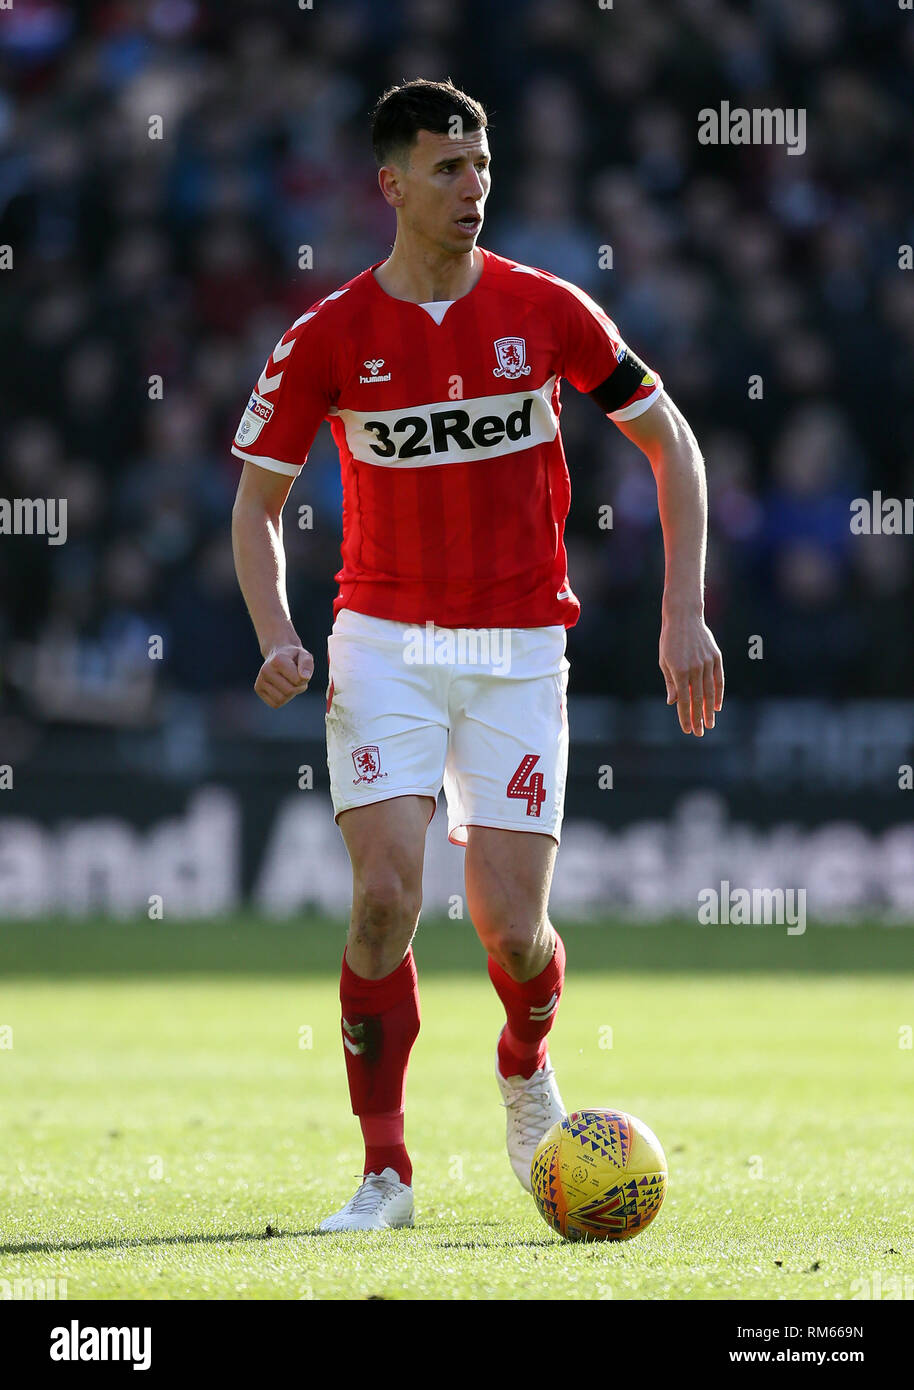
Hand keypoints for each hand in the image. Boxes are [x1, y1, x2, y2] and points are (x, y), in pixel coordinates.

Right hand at [254, 644, 313, 708]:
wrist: (277, 657)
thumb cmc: (294, 658)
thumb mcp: (305, 656)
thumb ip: (307, 664)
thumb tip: (304, 677)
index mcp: (278, 660)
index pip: (298, 681)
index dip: (304, 679)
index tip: (301, 672)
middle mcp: (266, 670)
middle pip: (289, 691)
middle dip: (298, 688)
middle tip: (296, 679)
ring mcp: (260, 680)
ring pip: (281, 699)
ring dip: (290, 694)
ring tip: (289, 683)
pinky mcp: (258, 689)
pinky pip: (275, 704)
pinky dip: (283, 699)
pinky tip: (282, 688)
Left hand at [659, 611, 723, 736]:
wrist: (684, 617)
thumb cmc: (670, 641)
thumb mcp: (664, 661)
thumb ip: (671, 683)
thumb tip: (674, 702)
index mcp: (679, 671)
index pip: (684, 700)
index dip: (685, 716)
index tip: (687, 729)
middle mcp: (694, 668)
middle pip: (698, 699)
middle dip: (698, 718)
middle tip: (699, 733)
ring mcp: (707, 663)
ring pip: (710, 692)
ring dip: (709, 710)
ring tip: (709, 724)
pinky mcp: (716, 657)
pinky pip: (719, 679)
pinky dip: (718, 694)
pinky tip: (717, 706)